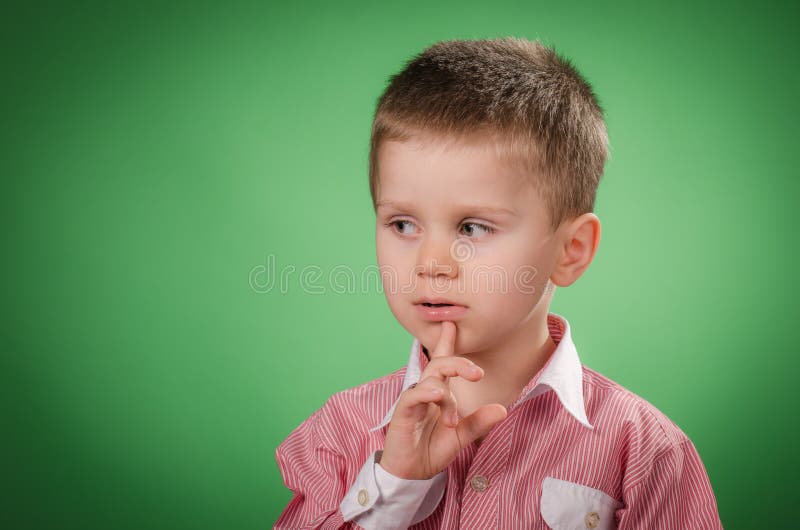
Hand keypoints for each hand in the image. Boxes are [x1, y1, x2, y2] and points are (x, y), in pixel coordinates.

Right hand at [379, 321, 507, 479]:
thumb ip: (479, 422)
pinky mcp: (402, 412)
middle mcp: (427, 391)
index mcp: (440, 393)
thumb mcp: (462, 436)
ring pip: (429, 378)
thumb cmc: (432, 449)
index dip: (448, 342)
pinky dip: (425, 393)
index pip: (444, 363)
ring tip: (452, 413)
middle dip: (459, 363)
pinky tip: (437, 395)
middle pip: (440, 365)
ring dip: (445, 390)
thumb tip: (502, 409)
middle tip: (477, 373)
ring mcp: (414, 400)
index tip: (452, 324)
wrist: (412, 473)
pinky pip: (412, 396)